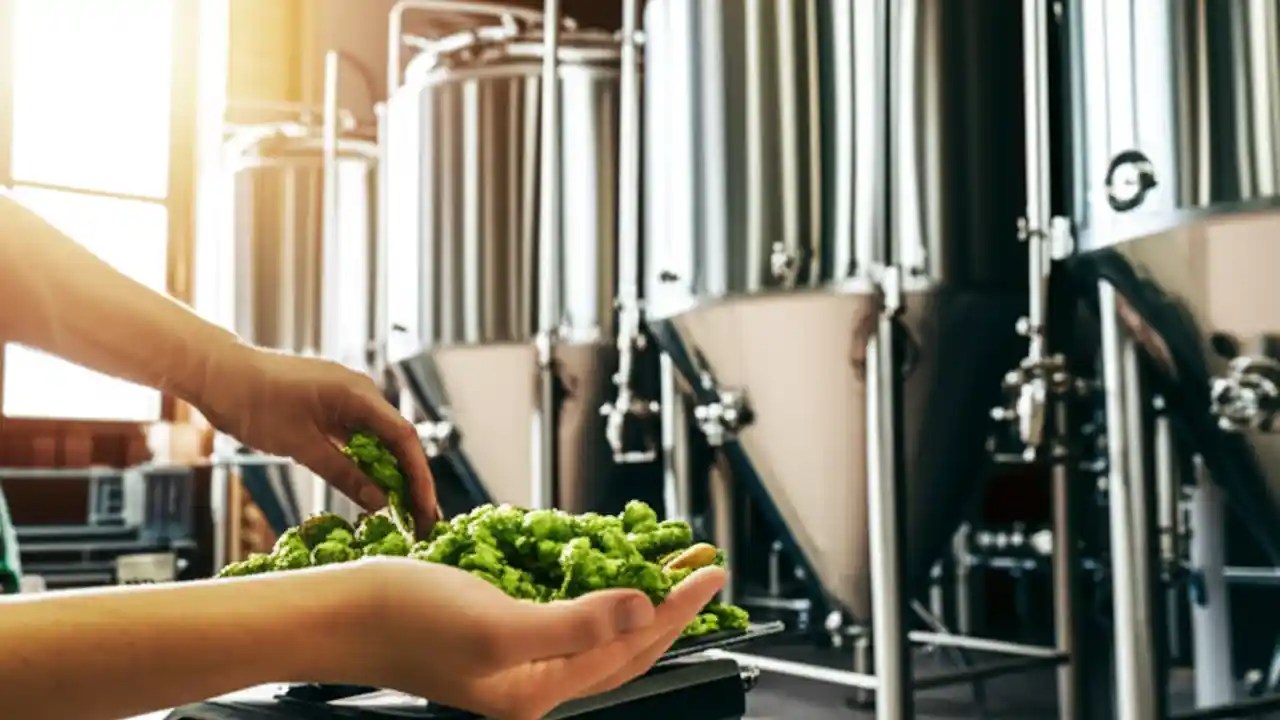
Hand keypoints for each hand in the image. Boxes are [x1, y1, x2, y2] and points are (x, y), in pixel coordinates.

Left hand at [194, 345, 438, 530]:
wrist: (216, 372)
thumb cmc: (253, 403)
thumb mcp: (300, 446)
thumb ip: (343, 473)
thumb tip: (380, 502)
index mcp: (358, 394)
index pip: (404, 439)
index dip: (419, 477)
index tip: (426, 509)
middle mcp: (360, 392)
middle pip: (397, 441)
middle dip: (411, 481)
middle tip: (422, 520)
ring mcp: (345, 398)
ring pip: (379, 441)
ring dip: (390, 475)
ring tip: (403, 512)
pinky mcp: (329, 405)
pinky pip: (358, 437)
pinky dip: (367, 463)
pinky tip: (372, 489)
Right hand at [348, 559, 728, 719]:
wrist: (342, 616)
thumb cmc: (407, 619)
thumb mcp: (496, 623)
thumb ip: (574, 623)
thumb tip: (640, 611)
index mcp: (538, 692)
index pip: (631, 649)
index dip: (677, 609)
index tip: (711, 573)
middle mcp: (533, 687)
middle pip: (624, 649)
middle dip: (670, 609)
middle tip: (704, 569)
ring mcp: (516, 666)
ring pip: (599, 635)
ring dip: (639, 603)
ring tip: (670, 570)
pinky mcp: (500, 641)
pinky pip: (569, 622)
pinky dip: (598, 599)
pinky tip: (605, 577)